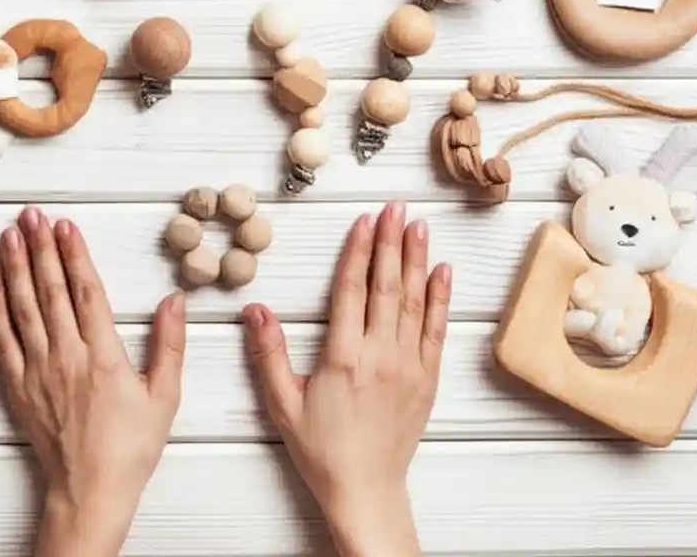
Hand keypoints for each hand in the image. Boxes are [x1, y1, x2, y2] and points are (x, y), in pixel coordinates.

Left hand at [0, 207, 186, 556]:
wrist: (90, 490)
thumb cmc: (130, 449)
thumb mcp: (164, 397)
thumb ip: (169, 345)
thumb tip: (174, 301)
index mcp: (104, 356)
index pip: (87, 292)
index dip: (76, 254)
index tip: (67, 226)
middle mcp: (67, 356)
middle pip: (51, 290)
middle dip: (41, 248)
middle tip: (33, 215)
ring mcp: (38, 370)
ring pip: (23, 307)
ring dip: (16, 267)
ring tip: (10, 235)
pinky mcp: (19, 387)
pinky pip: (3, 340)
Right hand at [242, 202, 451, 556]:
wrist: (365, 488)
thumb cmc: (322, 449)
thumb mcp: (283, 403)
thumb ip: (268, 354)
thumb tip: (255, 311)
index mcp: (343, 358)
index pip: (351, 292)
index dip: (357, 252)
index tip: (362, 222)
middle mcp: (380, 356)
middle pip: (387, 286)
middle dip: (389, 242)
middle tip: (394, 208)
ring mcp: (408, 365)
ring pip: (415, 301)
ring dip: (416, 260)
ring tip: (417, 225)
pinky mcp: (427, 378)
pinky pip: (437, 329)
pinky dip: (440, 298)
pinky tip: (442, 271)